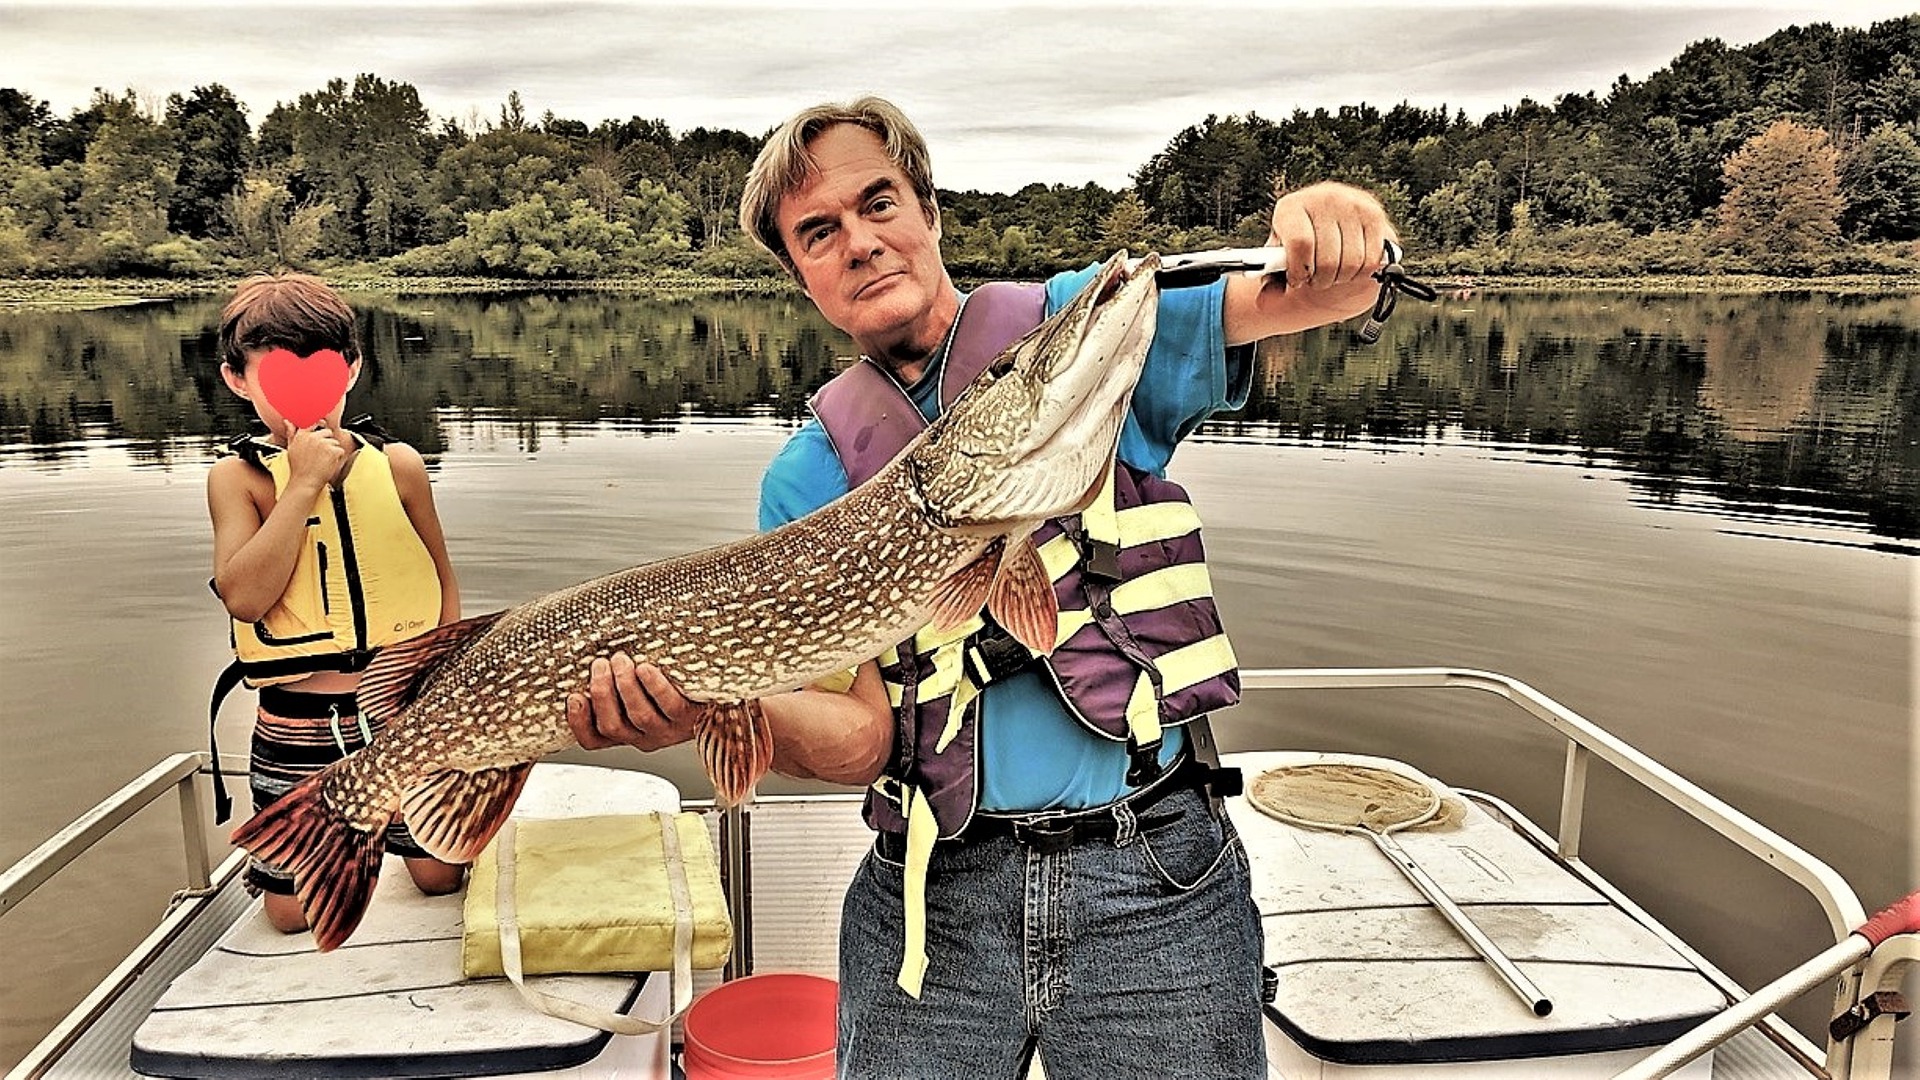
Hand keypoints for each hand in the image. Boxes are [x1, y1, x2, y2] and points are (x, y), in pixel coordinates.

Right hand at [282, 419, 348, 491]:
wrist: (304, 482)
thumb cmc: (298, 468)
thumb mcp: (291, 448)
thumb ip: (291, 433)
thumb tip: (287, 421)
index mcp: (302, 435)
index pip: (313, 422)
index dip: (319, 423)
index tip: (322, 425)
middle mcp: (313, 437)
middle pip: (327, 432)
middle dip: (327, 442)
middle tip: (321, 454)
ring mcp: (323, 443)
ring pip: (335, 442)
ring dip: (332, 451)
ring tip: (323, 461)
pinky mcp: (332, 451)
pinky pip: (340, 451)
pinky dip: (337, 458)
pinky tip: (328, 464)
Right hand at [565, 653, 700, 751]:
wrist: (717, 693)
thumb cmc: (669, 685)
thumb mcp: (637, 689)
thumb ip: (613, 682)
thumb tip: (589, 657)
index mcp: (625, 731)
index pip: (593, 739)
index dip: (579, 722)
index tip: (573, 696)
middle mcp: (643, 736)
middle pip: (612, 726)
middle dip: (601, 693)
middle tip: (600, 664)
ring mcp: (667, 730)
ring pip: (639, 716)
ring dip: (625, 686)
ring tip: (622, 661)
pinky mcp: (689, 718)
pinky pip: (669, 705)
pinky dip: (654, 686)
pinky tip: (647, 668)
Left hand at [1266, 181, 1395, 319]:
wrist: (1326, 221)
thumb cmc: (1298, 244)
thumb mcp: (1280, 257)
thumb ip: (1271, 280)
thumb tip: (1264, 301)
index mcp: (1291, 207)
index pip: (1300, 243)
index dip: (1299, 271)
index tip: (1297, 279)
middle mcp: (1323, 198)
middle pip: (1328, 259)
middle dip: (1320, 280)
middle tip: (1315, 278)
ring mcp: (1352, 204)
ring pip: (1352, 262)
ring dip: (1340, 278)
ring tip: (1331, 272)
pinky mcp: (1374, 215)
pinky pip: (1371, 260)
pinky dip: (1360, 273)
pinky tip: (1349, 267)